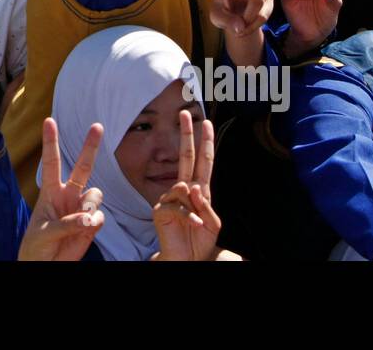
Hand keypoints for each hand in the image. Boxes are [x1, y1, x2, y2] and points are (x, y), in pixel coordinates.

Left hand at [18, 118, 104, 260]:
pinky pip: (100, 216)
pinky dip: (94, 222)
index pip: (51, 162)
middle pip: (82, 166)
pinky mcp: (92, 224)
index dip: (51, 141)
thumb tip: (89, 219)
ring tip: (78, 221)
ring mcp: (81, 208)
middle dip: (90, 146)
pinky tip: (85, 230)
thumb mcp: (44, 233)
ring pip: (95, 194)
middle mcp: (68, 196)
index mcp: (50, 192)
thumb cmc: (36, 247)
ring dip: (89, 206)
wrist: (45, 267)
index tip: (49, 120)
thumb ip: (66, 224)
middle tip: (97, 126)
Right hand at [151, 110, 221, 260]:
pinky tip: (194, 224)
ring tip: (197, 222)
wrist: (187, 259)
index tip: (207, 123)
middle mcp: (183, 190)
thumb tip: (191, 187)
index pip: (203, 162)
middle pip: (186, 157)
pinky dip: (189, 216)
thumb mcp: (212, 222)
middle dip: (186, 135)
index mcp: (199, 190)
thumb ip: (206, 204)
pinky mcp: (160, 210)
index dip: (205, 142)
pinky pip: (178, 206)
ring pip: (183, 187)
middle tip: (184, 114)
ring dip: (195, 205)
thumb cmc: (199, 240)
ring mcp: (169, 199)